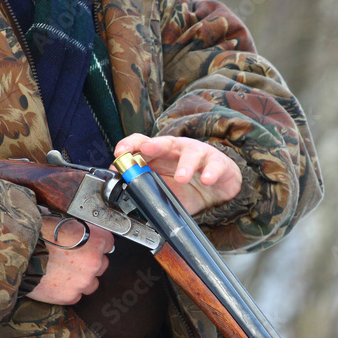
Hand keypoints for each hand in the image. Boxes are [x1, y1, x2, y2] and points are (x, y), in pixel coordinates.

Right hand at [26, 217, 113, 304]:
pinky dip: (67, 291)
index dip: (96, 244)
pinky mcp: (69, 296)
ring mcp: (83, 281)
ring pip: (90, 283)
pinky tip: (55, 281)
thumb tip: (76, 227)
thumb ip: (76, 227)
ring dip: (81, 279)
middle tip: (71, 259)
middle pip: (101, 265)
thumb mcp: (61, 220)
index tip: (89, 246)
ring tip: (63, 272)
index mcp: (96, 240)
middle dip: (89, 263)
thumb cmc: (36, 234)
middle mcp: (94, 262)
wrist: (17, 253)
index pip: (108, 244)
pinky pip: (75, 295)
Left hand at [114, 134, 242, 214]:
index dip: (130, 145)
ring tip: (182, 178)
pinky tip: (207, 180)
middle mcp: (177, 150)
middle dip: (154, 144)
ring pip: (191, 153)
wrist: (216, 191)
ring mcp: (198, 154)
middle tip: (146, 149)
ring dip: (185, 165)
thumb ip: (144, 189)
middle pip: (165, 142)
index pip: (141, 143)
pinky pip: (215, 165)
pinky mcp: (217, 163)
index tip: (119, 154)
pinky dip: (211, 172)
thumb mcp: (161, 189)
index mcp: (160, 155)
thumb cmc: (186, 186)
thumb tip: (121, 195)